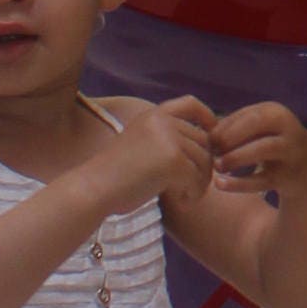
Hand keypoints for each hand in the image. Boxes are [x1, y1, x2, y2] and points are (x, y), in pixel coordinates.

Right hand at [101, 95, 218, 212]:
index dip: (207, 116)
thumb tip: (206, 147)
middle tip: (190, 189)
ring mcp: (169, 139)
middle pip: (203, 141)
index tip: (213, 134)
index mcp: (153, 115)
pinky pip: (198, 179)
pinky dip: (193, 194)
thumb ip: (166, 141)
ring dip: (199, 184)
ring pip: (205, 162)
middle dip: (203, 167)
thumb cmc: (114, 177)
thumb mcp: (140, 146)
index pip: (190, 104)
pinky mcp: (174, 161)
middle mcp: (163, 121)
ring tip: (184, 197)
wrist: (94, 189)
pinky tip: (180, 202)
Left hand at [212, 100, 306, 194]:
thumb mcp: (257, 130)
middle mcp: (287, 128)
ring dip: (236, 157)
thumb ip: (233, 128)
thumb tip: (203, 134)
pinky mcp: (288, 177)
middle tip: (212, 151)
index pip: (246, 114)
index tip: (207, 140)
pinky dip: (239, 183)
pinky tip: (220, 184)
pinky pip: (262, 179)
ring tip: (217, 166)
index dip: (224, 127)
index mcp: (275, 113)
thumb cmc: (270, 144)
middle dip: (230, 137)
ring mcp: (290, 151)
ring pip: (263, 148)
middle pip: (256, 123)